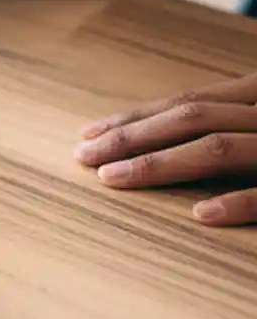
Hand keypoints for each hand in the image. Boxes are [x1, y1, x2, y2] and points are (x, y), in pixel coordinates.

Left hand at [76, 72, 256, 225]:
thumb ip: (231, 121)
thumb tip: (168, 135)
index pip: (188, 105)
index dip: (136, 119)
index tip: (89, 134)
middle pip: (191, 120)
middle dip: (131, 137)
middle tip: (82, 156)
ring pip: (219, 148)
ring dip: (161, 163)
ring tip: (113, 177)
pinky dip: (236, 201)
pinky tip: (201, 213)